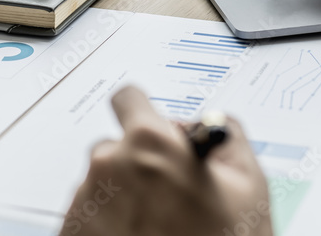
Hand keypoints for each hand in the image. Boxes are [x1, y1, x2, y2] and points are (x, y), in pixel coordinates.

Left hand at [61, 86, 272, 235]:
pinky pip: (90, 216)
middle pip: (118, 146)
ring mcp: (85, 203)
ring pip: (104, 184)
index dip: (145, 112)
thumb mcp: (249, 186)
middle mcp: (108, 166)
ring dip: (126, 198)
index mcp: (149, 144)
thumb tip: (207, 123)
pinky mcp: (71, 233)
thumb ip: (226, 135)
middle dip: (141, 163)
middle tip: (172, 196)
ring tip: (160, 230)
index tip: (154, 128)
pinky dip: (110, 225)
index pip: (129, 99)